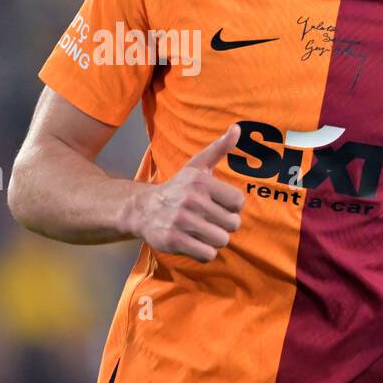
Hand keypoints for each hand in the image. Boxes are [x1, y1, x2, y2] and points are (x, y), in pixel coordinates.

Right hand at [130, 124, 245, 261]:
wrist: (143, 209)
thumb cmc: (178, 188)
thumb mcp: (197, 166)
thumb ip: (219, 148)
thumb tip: (237, 128)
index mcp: (201, 181)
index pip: (239, 202)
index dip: (231, 207)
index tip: (217, 204)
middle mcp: (191, 200)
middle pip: (233, 224)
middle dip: (223, 225)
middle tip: (208, 219)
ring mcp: (182, 222)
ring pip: (222, 241)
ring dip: (214, 239)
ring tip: (201, 231)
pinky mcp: (174, 241)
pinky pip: (207, 255)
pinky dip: (204, 252)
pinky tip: (193, 241)